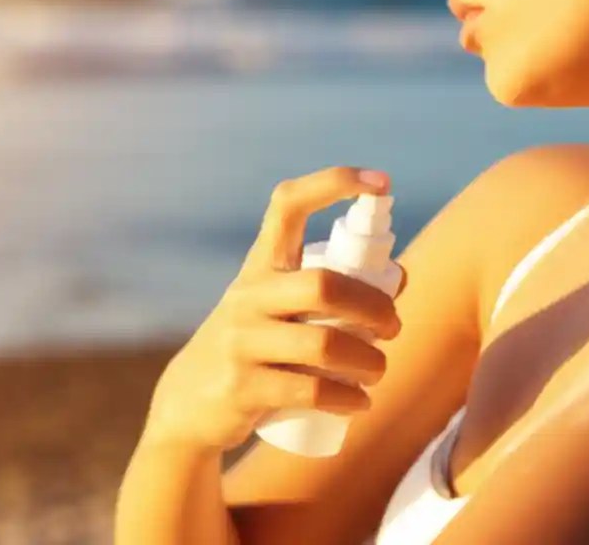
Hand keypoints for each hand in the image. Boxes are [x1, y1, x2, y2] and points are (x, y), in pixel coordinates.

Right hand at [143, 166, 404, 453]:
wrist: (189, 405)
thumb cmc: (252, 349)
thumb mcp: (276, 310)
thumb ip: (329, 292)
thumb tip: (399, 277)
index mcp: (261, 266)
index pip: (288, 204)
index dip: (334, 183)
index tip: (381, 183)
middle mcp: (248, 295)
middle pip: (323, 286)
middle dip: (373, 307)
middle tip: (393, 328)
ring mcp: (241, 341)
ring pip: (323, 344)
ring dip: (368, 362)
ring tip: (379, 372)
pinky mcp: (241, 387)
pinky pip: (309, 389)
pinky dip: (346, 398)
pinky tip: (360, 403)